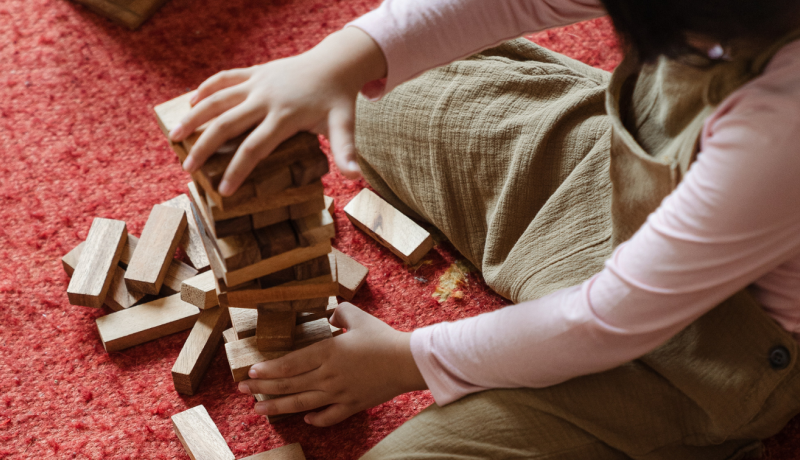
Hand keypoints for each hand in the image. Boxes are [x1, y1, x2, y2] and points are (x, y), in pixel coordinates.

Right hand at [169, 27, 386, 195]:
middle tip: (187, 170)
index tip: (223, 191)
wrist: (334, 63)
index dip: (237, 170)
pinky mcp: (254, 72)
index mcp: (285, 116)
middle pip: (227, 124)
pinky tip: (189, 103)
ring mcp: (257, 83)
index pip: (255, 148)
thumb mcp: (344, 126)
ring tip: (174, 137)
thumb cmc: (337, 101)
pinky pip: (223, 78)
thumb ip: (346, 152)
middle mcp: (266, 98)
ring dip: (193, 117)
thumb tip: (357, 179)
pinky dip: (205, 89)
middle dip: (205, 148)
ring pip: (217, 99)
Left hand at [237, 303, 426, 426]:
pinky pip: (330, 416)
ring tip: (260, 409)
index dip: (268, 370)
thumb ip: (339, 312)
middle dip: (263, 388)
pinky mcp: (353, 405)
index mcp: (327, 352)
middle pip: (290, 385)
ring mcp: (340, 393)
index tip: (251, 373)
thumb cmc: (383, 337)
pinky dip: (316, 419)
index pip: (290, 363)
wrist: (407, 361)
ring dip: (279, 407)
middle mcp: (328, 375)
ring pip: (303, 403)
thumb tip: (330, 314)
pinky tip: (305, 419)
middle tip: (243, 391)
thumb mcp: (358, 316)